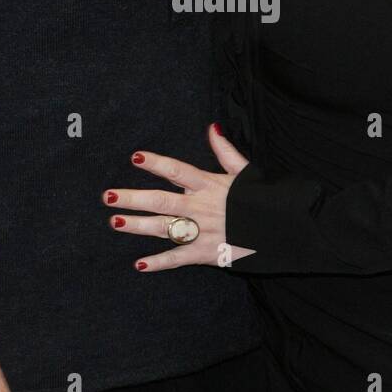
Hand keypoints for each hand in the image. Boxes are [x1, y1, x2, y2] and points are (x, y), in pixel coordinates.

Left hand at [102, 123, 255, 270]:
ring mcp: (202, 231)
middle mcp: (201, 207)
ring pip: (164, 228)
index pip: (178, 171)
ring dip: (138, 226)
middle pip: (161, 201)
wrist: (283, 230)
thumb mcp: (245, 171)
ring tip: (115, 221)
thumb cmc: (263, 198)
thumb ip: (225, 151)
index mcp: (210, 185)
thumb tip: (212, 128)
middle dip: (133, 198)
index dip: (156, 163)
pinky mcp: (207, 254)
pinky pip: (179, 258)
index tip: (135, 157)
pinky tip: (139, 264)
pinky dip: (159, 263)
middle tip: (107, 196)